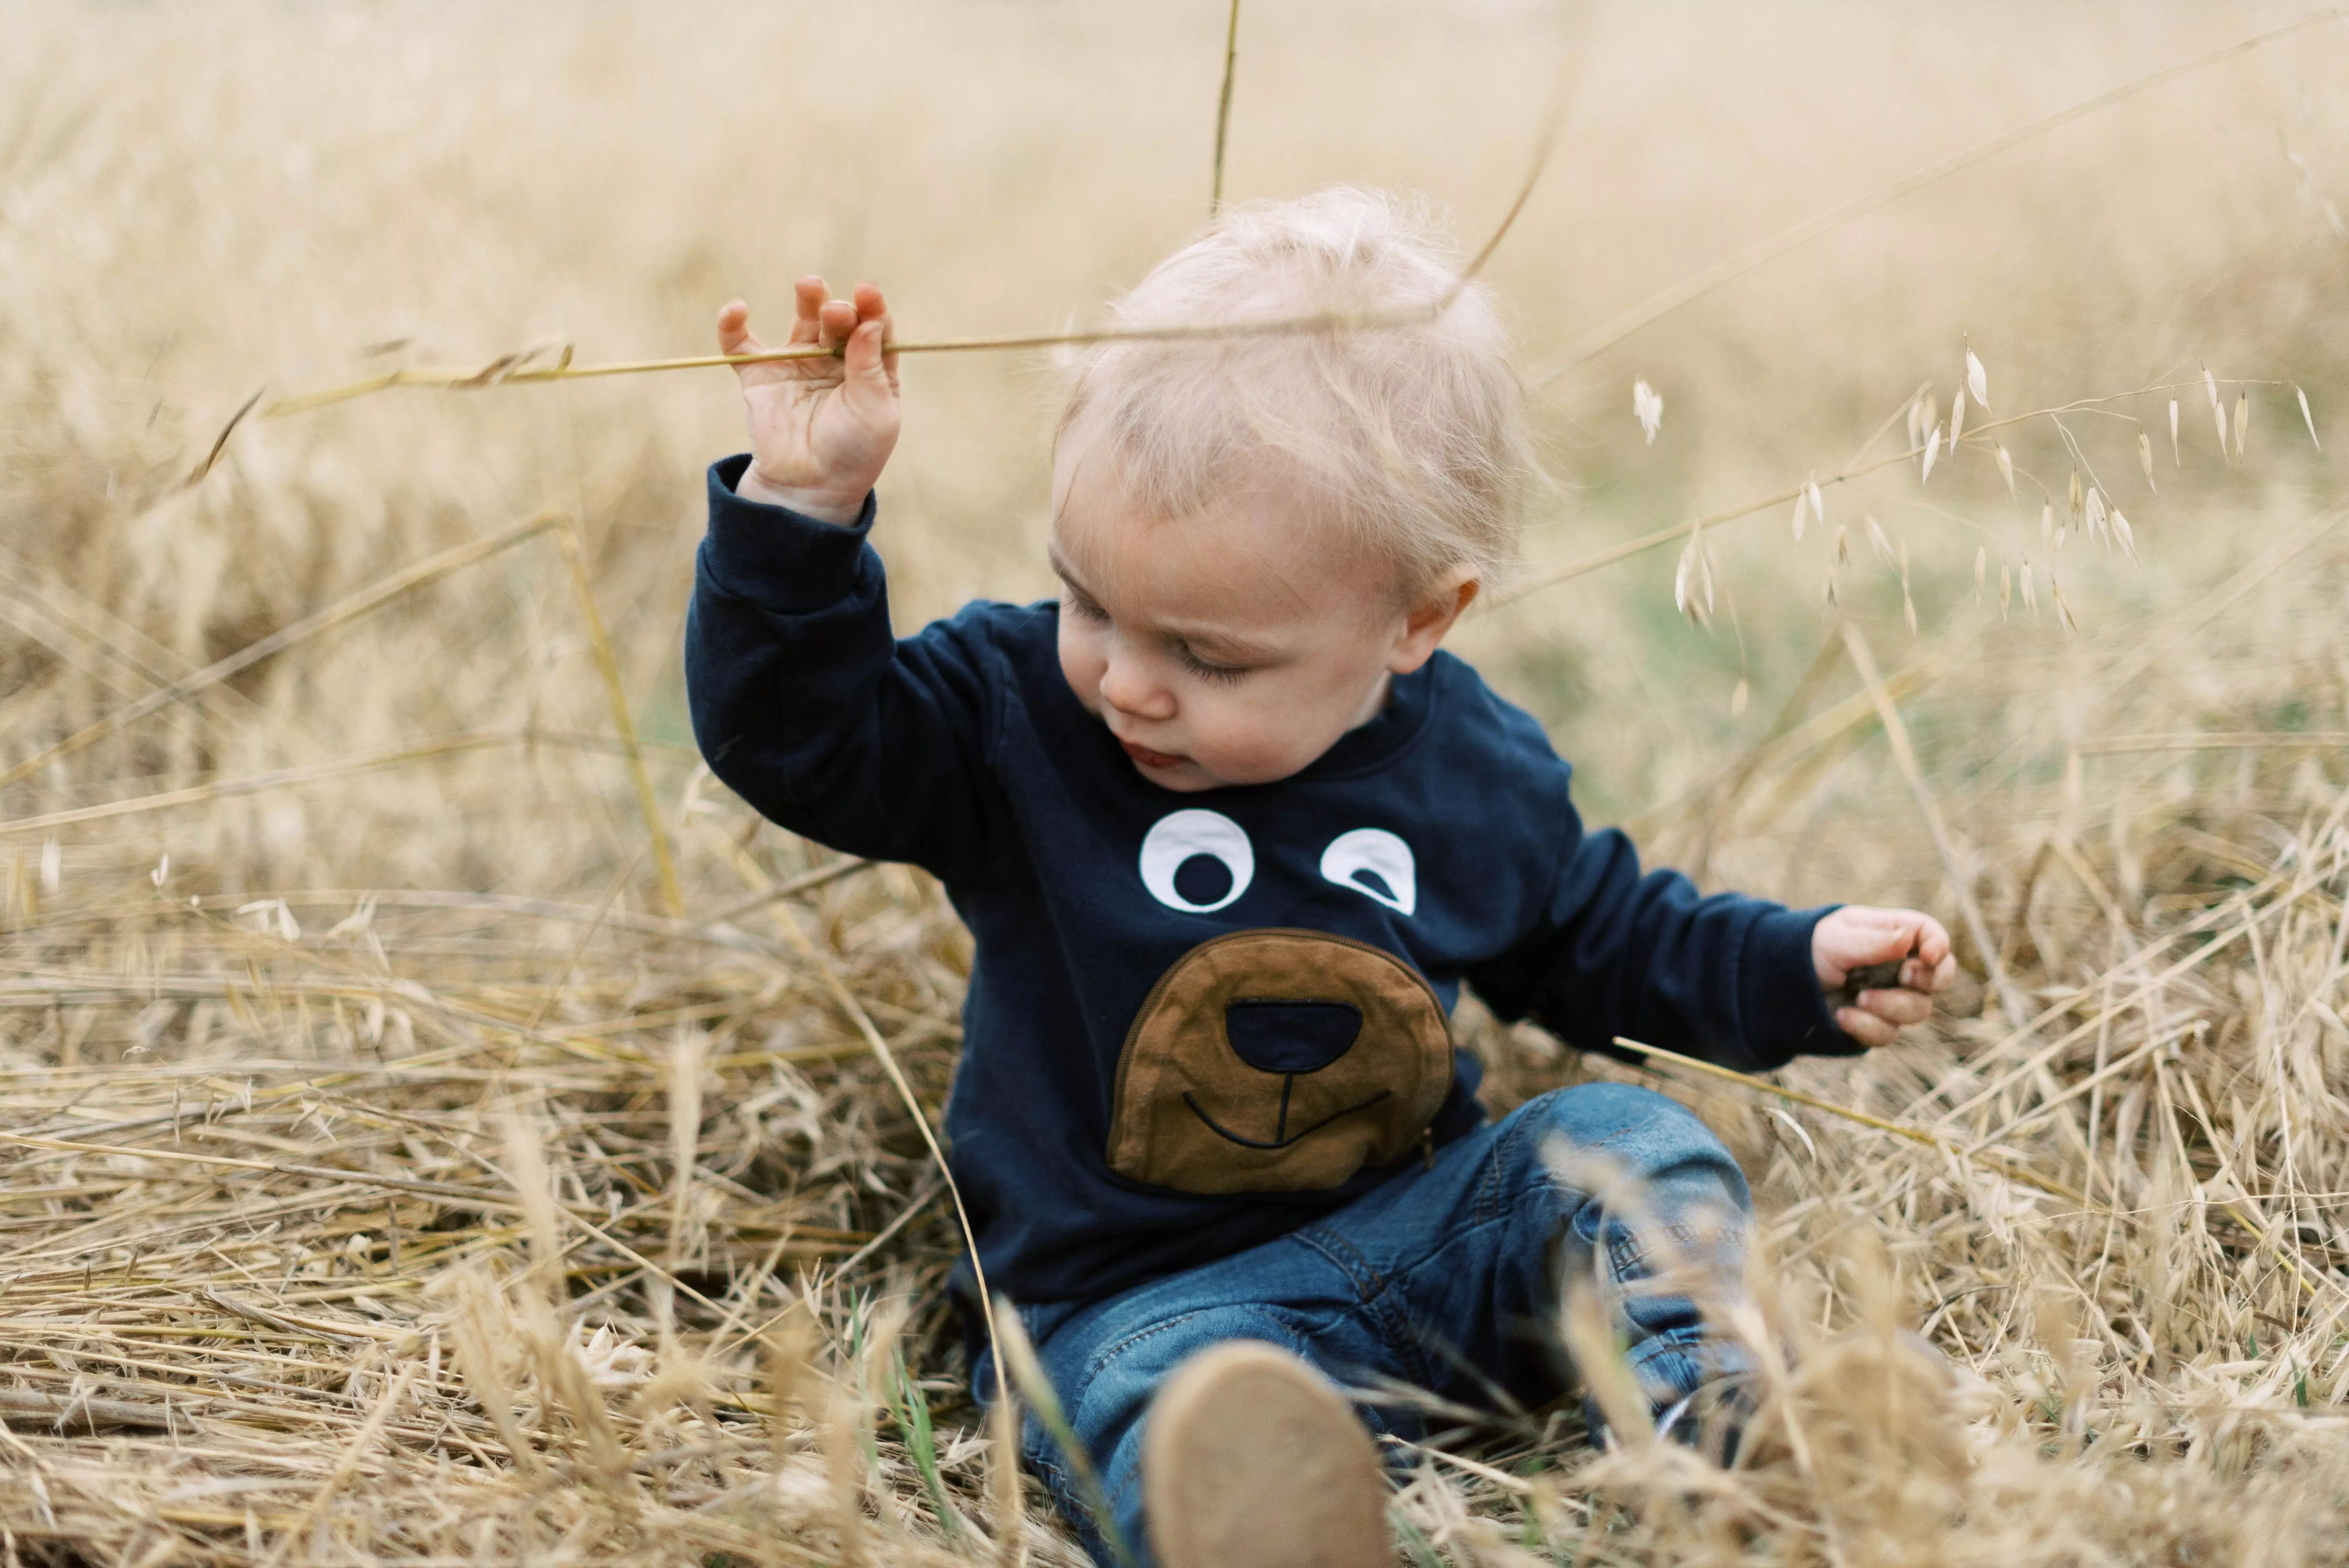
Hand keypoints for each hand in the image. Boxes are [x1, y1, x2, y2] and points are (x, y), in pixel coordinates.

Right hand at [718, 277, 898, 525]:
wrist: (810, 487)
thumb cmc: (854, 452)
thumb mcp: (875, 412)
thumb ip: (870, 367)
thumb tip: (870, 321)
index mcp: (869, 367)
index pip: (873, 326)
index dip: (871, 307)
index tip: (866, 292)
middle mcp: (835, 359)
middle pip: (838, 319)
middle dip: (838, 309)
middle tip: (836, 311)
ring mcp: (797, 364)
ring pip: (803, 320)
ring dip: (807, 300)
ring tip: (809, 286)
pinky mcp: (761, 376)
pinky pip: (742, 346)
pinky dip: (733, 326)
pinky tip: (736, 309)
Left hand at [1811, 905, 1956, 1047]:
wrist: (1781, 982)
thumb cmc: (1811, 948)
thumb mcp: (1837, 938)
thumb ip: (1872, 940)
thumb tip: (1907, 939)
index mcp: (1894, 935)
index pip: (1931, 935)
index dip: (1939, 945)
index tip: (1929, 955)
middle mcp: (1900, 967)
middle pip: (1941, 977)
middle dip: (1928, 980)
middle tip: (1903, 976)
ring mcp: (1892, 998)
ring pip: (1918, 1010)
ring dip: (1890, 1005)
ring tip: (1858, 997)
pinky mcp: (1878, 1025)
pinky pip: (1888, 1034)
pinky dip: (1866, 1026)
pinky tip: (1842, 1015)